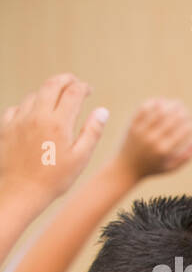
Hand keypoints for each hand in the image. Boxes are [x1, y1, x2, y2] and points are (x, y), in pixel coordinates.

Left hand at [0, 74, 107, 208]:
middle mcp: (37, 115)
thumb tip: (102, 110)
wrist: (20, 191)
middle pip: (51, 85)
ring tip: (56, 97)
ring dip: (47, 92)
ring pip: (33, 95)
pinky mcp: (5, 126)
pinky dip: (28, 106)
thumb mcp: (80, 158)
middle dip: (64, 80)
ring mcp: (18, 119)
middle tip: (73, 81)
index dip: (83, 87)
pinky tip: (34, 113)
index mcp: (58, 123)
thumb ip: (92, 131)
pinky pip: (17, 108)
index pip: (73, 93)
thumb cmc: (55, 179)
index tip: (89, 89)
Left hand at [114, 98, 191, 180]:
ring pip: (156, 113)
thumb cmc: (153, 168)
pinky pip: (142, 111)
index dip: (188, 126)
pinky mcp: (132, 126)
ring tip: (175, 102)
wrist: (126, 168)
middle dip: (180, 113)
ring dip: (168, 105)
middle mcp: (152, 139)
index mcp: (163, 150)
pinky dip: (152, 104)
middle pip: (169, 121)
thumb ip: (187, 155)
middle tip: (186, 108)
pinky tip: (160, 101)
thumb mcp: (172, 167)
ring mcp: (141, 132)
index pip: (180, 133)